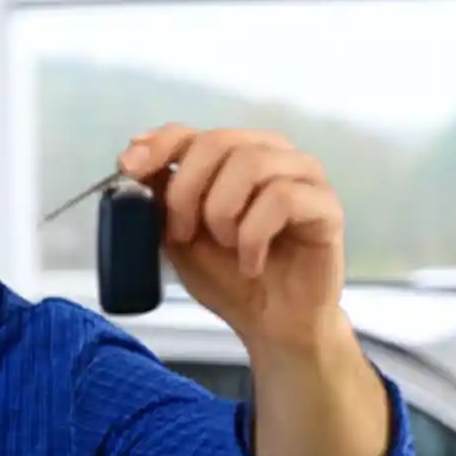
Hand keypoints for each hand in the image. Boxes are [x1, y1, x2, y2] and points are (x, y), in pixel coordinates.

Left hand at [118, 124, 348, 353]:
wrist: (270, 324)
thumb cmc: (228, 276)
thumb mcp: (178, 237)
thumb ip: (160, 199)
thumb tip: (134, 164)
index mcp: (230, 156)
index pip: (188, 131)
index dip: (157, 145)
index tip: (129, 169)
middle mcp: (269, 153)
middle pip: (217, 141)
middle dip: (187, 189)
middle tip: (183, 232)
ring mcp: (302, 175)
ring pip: (251, 163)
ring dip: (223, 211)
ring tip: (225, 246)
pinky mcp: (326, 205)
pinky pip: (282, 198)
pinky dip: (253, 235)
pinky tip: (250, 262)